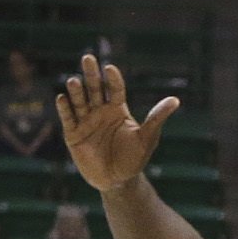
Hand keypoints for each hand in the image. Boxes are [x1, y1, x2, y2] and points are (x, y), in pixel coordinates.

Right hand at [57, 54, 178, 191]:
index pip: (115, 90)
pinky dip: (65, 109)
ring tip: (75, 81)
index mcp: (117, 110)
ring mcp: (85, 121)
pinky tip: (62, 98)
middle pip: (95, 89)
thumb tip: (175, 100)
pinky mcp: (73, 134)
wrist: (118, 181)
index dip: (113, 80)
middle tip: (88, 58)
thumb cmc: (134, 159)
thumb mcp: (147, 138)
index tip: (110, 69)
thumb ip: (157, 118)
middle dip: (91, 74)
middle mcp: (99, 111)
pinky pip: (68, 118)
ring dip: (77, 91)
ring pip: (80, 101)